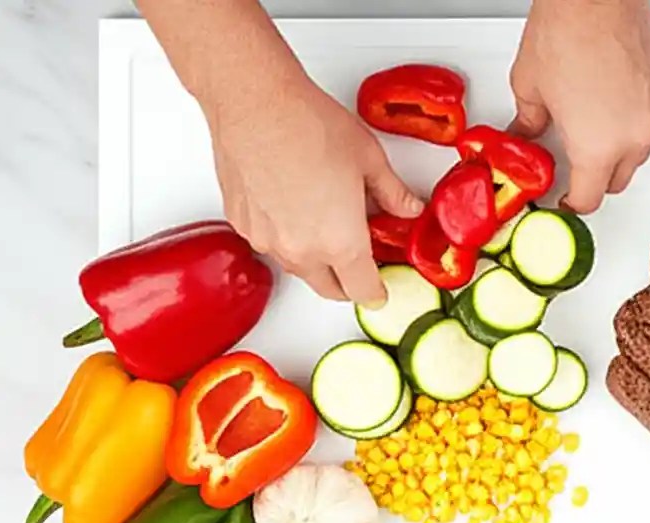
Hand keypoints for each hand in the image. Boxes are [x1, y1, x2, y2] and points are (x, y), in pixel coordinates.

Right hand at [206, 76, 422, 306]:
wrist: (255, 103)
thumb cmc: (309, 125)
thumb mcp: (370, 160)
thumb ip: (393, 194)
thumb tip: (408, 208)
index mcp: (341, 243)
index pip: (363, 291)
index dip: (377, 293)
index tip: (381, 290)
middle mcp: (301, 251)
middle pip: (329, 288)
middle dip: (347, 282)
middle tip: (361, 263)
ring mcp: (267, 240)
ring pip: (298, 267)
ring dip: (315, 259)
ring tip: (329, 225)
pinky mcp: (241, 224)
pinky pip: (271, 243)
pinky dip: (286, 236)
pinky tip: (295, 206)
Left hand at [510, 0, 649, 212]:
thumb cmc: (566, 32)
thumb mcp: (529, 87)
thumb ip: (529, 122)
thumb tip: (525, 132)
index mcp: (597, 149)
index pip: (590, 200)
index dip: (572, 205)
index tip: (565, 201)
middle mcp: (633, 137)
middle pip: (618, 180)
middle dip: (595, 178)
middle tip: (573, 163)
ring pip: (638, 150)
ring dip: (617, 148)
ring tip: (592, 125)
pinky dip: (632, 118)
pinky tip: (611, 99)